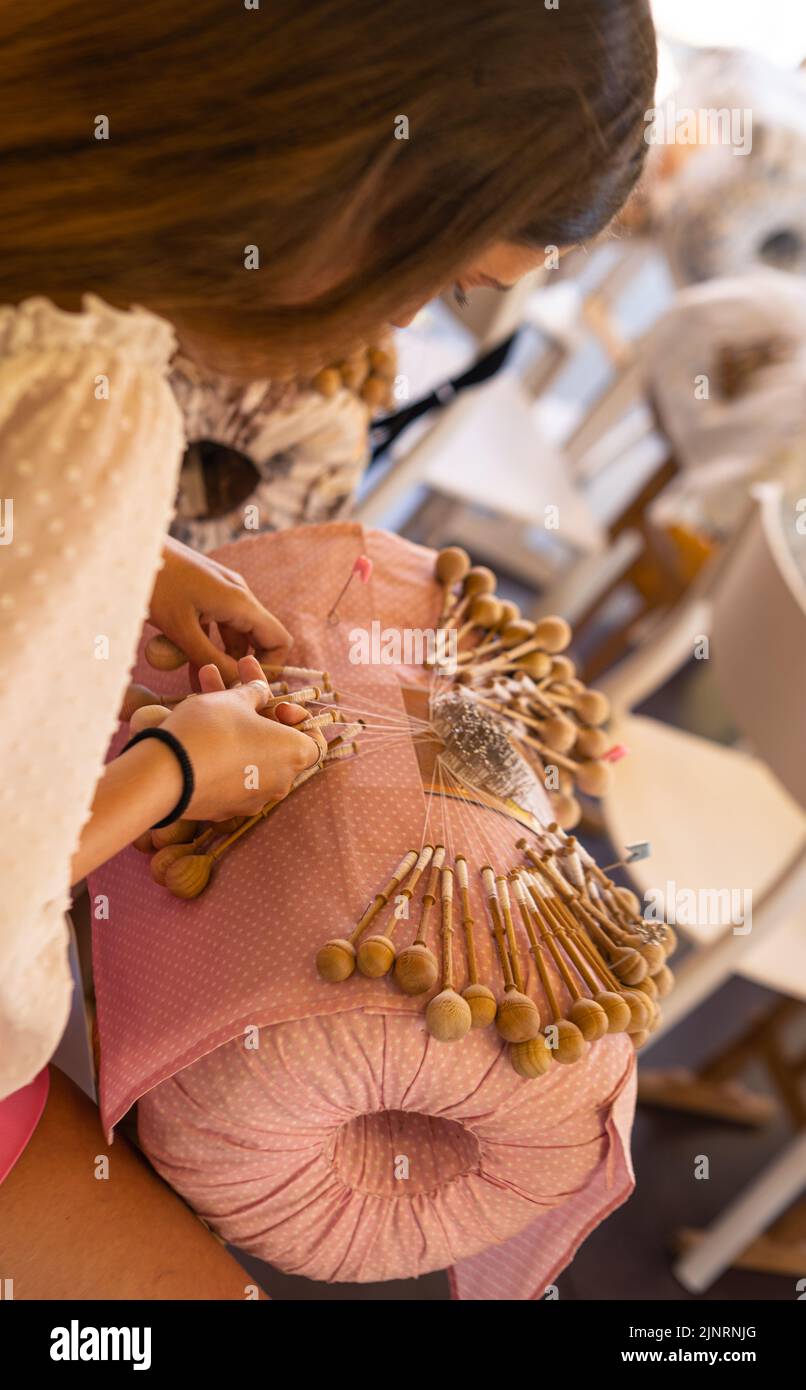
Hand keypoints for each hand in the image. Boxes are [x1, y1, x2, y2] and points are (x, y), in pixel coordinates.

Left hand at [149, 537, 290, 682]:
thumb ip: (210, 658)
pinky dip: (206, 644)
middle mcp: (238, 595)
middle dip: (239, 667)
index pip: (278, 639)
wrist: (130, 548)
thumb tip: (235, 683)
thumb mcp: (181, 629)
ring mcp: (222, 592)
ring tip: (193, 681)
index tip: (245, 687)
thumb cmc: (154, 584)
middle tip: (216, 690)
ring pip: (233, 635)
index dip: (270, 666)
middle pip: (256, 640)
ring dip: (219, 658)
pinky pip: (217, 625)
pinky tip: (182, 660)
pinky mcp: (206, 592)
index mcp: (239, 602)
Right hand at [161, 657, 326, 819]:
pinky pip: (230, 773)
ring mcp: (251, 799)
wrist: (165, 775)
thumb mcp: (234, 700)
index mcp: (294, 755)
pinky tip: (197, 725)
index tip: (274, 702)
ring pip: (249, 753)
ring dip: (234, 722)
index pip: (314, 739)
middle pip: (276, 741)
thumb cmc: (210, 731)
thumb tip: (261, 692)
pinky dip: (221, 750)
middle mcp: (279, 782)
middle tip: (237, 679)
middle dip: (256, 708)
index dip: (297, 715)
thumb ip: (255, 692)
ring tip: (205, 686)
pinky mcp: (223, 807)